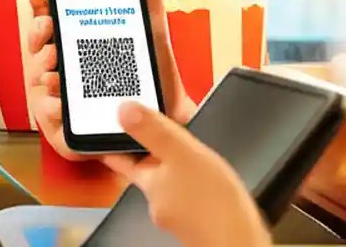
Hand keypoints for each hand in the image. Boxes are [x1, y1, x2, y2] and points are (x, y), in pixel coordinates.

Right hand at [27, 0, 194, 161]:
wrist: (171, 125)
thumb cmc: (158, 83)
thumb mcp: (153, 39)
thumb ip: (149, 3)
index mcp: (79, 51)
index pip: (50, 26)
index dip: (40, 10)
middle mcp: (65, 74)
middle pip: (37, 49)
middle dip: (38, 35)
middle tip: (50, 29)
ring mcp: (62, 101)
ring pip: (38, 81)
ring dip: (41, 68)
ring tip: (55, 64)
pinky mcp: (67, 132)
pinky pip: (50, 119)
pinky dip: (50, 107)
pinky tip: (59, 100)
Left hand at [101, 102, 270, 246]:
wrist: (241, 241)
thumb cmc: (215, 205)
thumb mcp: (182, 154)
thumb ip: (154, 132)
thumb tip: (124, 111)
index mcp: (149, 181)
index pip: (121, 158)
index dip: (114, 143)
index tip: (104, 133)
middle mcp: (158, 200)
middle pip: (148, 169)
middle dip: (154, 151)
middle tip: (158, 132)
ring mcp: (177, 212)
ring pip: (171, 181)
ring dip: (178, 166)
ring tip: (192, 151)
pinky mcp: (197, 220)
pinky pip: (190, 193)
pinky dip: (195, 182)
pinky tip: (209, 178)